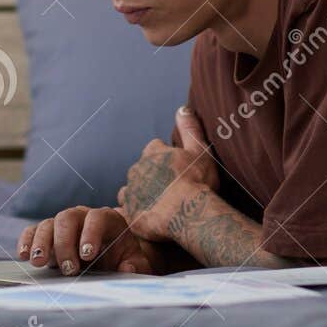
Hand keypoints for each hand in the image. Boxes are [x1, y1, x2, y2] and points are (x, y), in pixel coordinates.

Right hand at [17, 205, 160, 275]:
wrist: (110, 255)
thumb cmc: (123, 256)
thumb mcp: (135, 261)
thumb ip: (136, 265)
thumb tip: (128, 269)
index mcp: (107, 219)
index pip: (97, 218)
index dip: (91, 234)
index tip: (87, 255)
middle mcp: (82, 216)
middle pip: (68, 219)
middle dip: (65, 243)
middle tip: (68, 269)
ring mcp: (63, 224)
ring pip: (49, 223)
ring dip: (42, 242)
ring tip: (39, 262)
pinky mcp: (48, 234)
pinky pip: (33, 231)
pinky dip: (27, 241)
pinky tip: (23, 255)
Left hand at [117, 107, 219, 240]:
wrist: (189, 211)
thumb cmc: (198, 180)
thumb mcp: (199, 149)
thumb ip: (189, 128)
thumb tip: (182, 108)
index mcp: (152, 152)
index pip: (154, 149)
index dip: (165, 160)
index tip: (176, 170)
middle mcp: (137, 170)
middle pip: (141, 170)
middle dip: (151, 177)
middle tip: (169, 189)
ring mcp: (131, 192)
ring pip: (129, 191)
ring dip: (139, 195)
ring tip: (156, 204)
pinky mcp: (130, 214)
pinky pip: (127, 213)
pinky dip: (134, 214)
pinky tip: (146, 218)